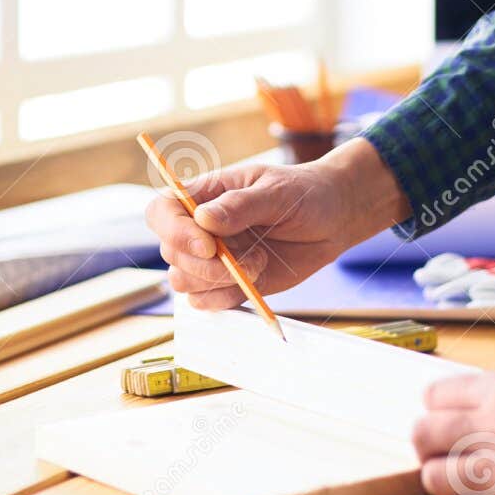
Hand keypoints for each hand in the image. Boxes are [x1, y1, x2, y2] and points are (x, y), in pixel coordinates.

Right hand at [148, 137, 408, 308]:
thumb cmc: (304, 195)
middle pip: (170, 252)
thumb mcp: (277, 192)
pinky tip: (253, 283)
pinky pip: (205, 302)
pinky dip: (224, 299)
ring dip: (217, 282)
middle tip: (248, 261)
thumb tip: (203, 219)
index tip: (208, 246)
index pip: (162, 211)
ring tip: (257, 265)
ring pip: (182, 282)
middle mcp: (199, 228)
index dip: (173, 230)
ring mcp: (211, 258)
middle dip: (204, 266)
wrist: (332, 220)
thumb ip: (241, 205)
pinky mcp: (227, 284)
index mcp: (203, 195)